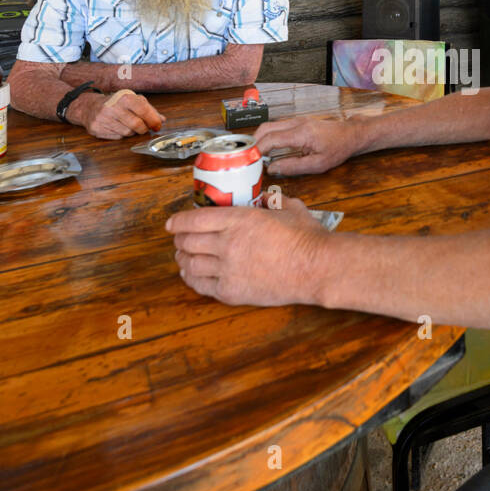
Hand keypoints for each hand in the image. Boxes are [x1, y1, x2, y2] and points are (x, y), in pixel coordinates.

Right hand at [75, 88, 164, 138]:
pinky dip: (120, 135)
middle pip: (136, 125)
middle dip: (143, 128)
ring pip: (127, 133)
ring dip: (131, 132)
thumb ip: (148, 109)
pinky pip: (116, 137)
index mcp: (123, 97)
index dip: (153, 120)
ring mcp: (103, 118)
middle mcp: (112, 107)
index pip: (143, 110)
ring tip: (127, 125)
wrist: (89, 107)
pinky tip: (117, 127)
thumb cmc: (115, 103)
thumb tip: (161, 120)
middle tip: (144, 128)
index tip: (157, 126)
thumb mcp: (132, 100)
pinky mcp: (96, 128)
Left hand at [166, 194, 326, 305]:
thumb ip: (272, 202)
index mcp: (239, 219)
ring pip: (190, 264)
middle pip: (188, 242)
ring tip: (183, 257)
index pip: (194, 219)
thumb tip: (266, 199)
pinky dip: (191, 279)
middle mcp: (228, 243)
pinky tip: (191, 275)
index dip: (178, 221)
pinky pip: (201, 285)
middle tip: (180, 240)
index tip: (172, 224)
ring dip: (182, 259)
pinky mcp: (232, 291)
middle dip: (179, 240)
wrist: (317, 268)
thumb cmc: (307, 239)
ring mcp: (228, 269)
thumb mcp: (289, 209)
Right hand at [254, 116, 357, 175]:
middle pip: (265, 128)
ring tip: (255, 155)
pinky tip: (267, 149)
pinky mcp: (296, 122)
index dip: (257, 149)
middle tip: (247, 157)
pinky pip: (277, 127)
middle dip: (253, 142)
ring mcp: (296, 120)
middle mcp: (296, 123)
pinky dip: (268, 136)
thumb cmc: (337, 148)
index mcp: (301, 133)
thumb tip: (272, 169)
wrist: (349, 134)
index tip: (250, 160)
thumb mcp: (318, 164)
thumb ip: (293, 167)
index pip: (271, 139)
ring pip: (269, 126)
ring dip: (260, 139)